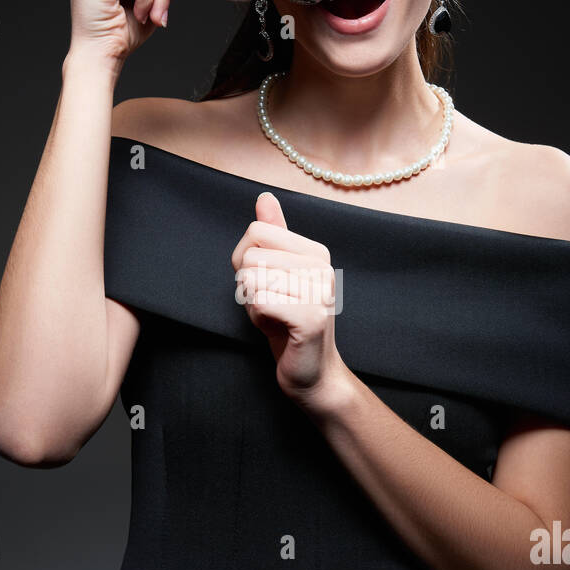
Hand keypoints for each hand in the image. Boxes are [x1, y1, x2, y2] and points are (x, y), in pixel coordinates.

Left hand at [231, 192, 350, 412]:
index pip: (256, 232)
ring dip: (252, 305)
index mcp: (315, 252)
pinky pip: (259, 302)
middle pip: (250, 256)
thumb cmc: (285, 322)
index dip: (247, 262)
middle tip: (272, 307)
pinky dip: (258, 318)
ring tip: (275, 317)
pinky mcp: (311, 317)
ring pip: (251, 279)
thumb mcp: (273, 273)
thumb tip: (264, 197)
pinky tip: (277, 328)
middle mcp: (322, 267)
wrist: (310, 372)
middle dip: (249, 288)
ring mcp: (320, 291)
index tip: (268, 285)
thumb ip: (270, 236)